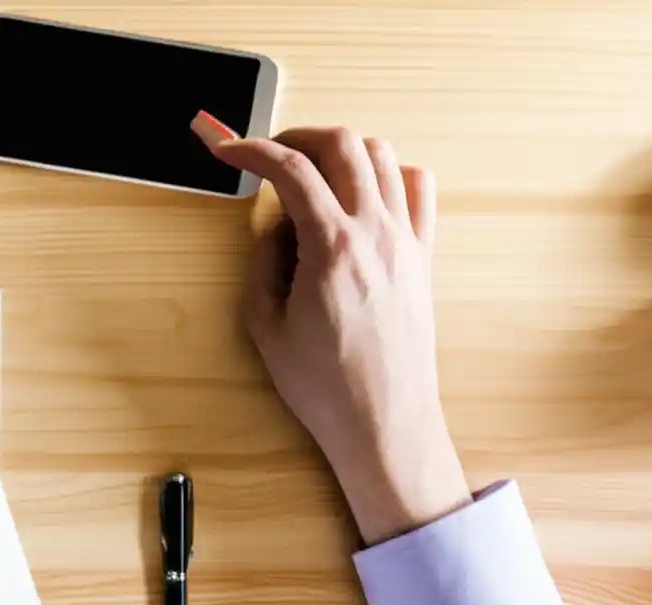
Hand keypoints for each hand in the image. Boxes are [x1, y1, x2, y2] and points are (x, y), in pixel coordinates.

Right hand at [195, 120, 470, 544]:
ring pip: (383, 155)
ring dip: (341, 150)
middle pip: (342, 144)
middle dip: (297, 136)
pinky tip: (364, 193)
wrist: (384, 421)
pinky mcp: (423, 256)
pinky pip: (419, 187)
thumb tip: (277, 224)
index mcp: (331, 249)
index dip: (250, 149)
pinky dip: (390, 173)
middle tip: (269, 154)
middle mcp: (375, 234)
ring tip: (312, 171)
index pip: (290, 169)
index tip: (228, 149)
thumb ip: (265, 260)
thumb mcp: (265, 325)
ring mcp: (406, 241)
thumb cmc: (325, 385)